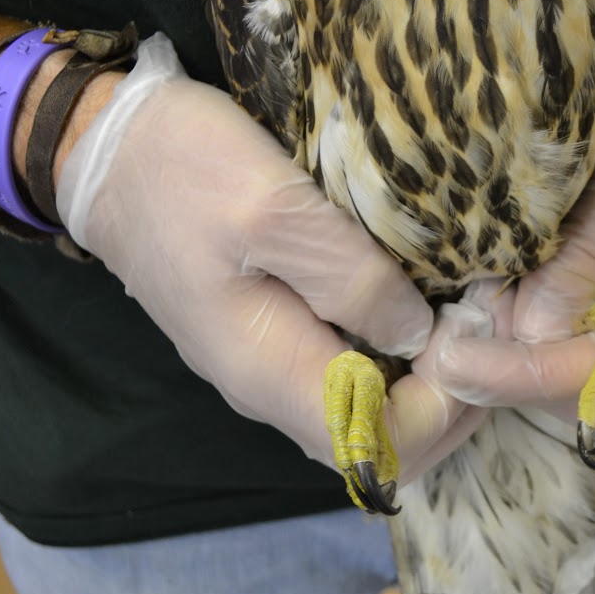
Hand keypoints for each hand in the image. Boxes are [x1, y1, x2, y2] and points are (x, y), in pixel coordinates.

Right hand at [56, 35, 482, 481]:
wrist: (103, 146)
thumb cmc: (181, 166)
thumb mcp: (272, 206)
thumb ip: (349, 278)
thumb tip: (419, 335)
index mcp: (269, 370)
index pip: (382, 447)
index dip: (447, 405)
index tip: (476, 332)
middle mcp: (271, 386)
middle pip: (384, 441)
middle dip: (453, 397)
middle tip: (490, 322)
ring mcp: (271, 362)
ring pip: (373, 408)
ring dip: (432, 374)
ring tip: (471, 306)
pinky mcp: (275, 331)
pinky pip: (355, 369)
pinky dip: (404, 349)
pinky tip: (431, 296)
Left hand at [432, 0, 594, 418]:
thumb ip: (586, 257)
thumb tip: (524, 332)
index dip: (526, 375)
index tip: (451, 360)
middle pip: (587, 381)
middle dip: (514, 363)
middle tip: (444, 329)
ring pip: (569, 354)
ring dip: (512, 339)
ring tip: (460, 299)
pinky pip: (566, 315)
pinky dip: (522, 307)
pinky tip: (483, 279)